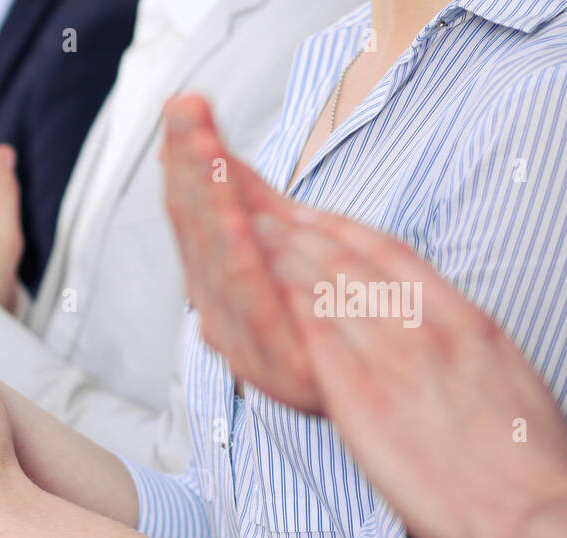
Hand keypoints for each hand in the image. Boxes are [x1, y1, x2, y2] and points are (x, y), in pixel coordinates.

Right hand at [161, 95, 321, 411]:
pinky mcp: (275, 364)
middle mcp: (222, 307)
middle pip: (201, 226)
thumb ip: (255, 203)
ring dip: (213, 200)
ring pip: (221, 258)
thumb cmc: (336, 327)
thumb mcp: (296, 245)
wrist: (381, 403)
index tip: (187, 106)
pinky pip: (254, 305)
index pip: (199, 207)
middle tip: (186, 111)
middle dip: (194, 166)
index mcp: (224, 278)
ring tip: (205, 151)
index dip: (192, 157)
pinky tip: (238, 223)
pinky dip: (242, 263)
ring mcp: (242, 337)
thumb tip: (216, 148)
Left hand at [253, 206, 566, 537]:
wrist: (535, 515)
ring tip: (238, 224)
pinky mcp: (364, 396)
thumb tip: (439, 353)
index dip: (341, 230)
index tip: (310, 214)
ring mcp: (394, 356)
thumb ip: (461, 358)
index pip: (392, 255)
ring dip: (277, 250)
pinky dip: (279, 300)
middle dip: (295, 226)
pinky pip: (312, 333)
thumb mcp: (502, 386)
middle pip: (348, 259)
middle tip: (255, 203)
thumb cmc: (526, 466)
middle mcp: (427, 325)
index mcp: (466, 321)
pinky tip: (250, 285)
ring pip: (325, 284)